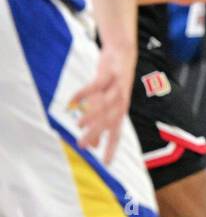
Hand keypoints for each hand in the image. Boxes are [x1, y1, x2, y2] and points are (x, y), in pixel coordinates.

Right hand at [69, 42, 135, 163]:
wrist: (122, 53)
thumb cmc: (112, 83)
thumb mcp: (107, 103)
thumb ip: (100, 124)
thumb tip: (93, 147)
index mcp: (120, 110)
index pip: (117, 133)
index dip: (112, 148)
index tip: (106, 164)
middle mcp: (121, 101)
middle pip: (109, 121)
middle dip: (96, 134)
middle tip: (81, 146)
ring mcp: (116, 87)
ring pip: (104, 104)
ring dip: (92, 114)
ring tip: (79, 125)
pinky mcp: (109, 74)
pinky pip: (96, 85)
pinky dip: (84, 93)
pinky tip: (72, 101)